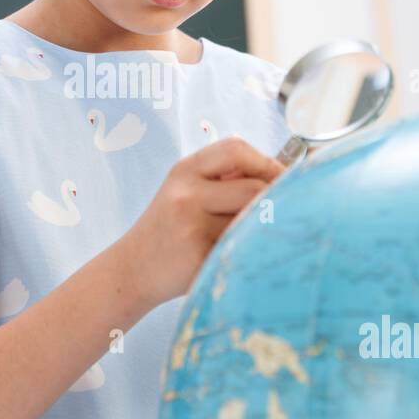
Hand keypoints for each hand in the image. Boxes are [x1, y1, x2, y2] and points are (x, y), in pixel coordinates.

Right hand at [117, 136, 285, 308]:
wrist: (132, 268)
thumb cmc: (171, 229)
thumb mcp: (187, 190)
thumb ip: (226, 178)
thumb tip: (286, 173)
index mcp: (186, 170)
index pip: (237, 149)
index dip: (267, 163)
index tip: (284, 179)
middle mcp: (186, 193)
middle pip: (254, 188)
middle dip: (274, 201)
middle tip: (283, 214)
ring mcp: (191, 226)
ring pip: (253, 221)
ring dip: (263, 229)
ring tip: (259, 236)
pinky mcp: (199, 257)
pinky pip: (243, 248)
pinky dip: (250, 252)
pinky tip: (240, 256)